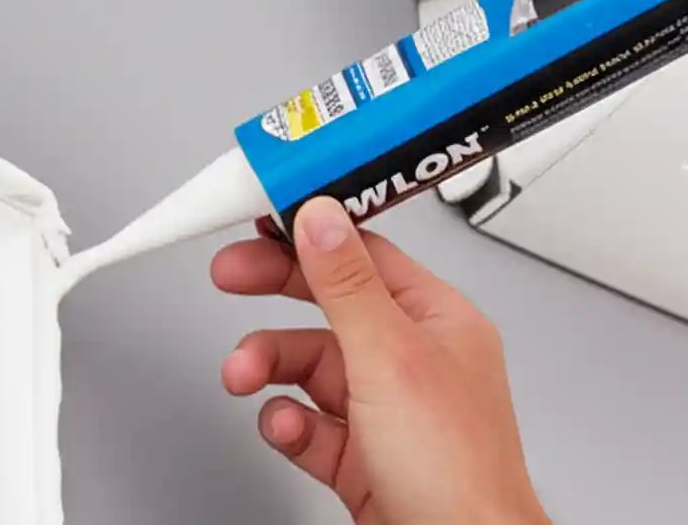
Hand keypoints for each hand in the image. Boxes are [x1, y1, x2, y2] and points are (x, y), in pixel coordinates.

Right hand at [211, 198, 549, 524]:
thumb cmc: (458, 472)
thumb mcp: (389, 357)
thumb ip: (346, 284)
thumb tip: (320, 216)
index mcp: (437, 320)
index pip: (366, 254)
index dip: (311, 233)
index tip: (264, 219)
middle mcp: (414, 360)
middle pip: (329, 305)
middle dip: (274, 295)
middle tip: (229, 276)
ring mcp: (386, 410)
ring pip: (310, 368)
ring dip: (269, 367)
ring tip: (243, 374)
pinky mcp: (362, 456)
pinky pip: (308, 424)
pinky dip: (287, 424)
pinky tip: (284, 427)